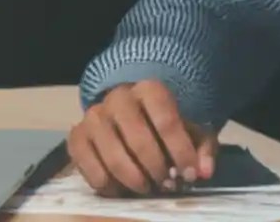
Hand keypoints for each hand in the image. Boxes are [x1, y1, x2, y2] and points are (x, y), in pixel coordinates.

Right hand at [68, 80, 217, 196]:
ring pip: (113, 155)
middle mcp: (118, 98)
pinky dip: (107, 184)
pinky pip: (88, 167)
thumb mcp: (191, 131)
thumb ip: (202, 149)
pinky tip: (121, 189)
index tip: (190, 175)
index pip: (165, 119)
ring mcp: (93, 115)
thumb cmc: (163, 125)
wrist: (127, 115)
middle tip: (167, 185)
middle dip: (157, 168)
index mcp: (149, 90)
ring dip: (134, 179)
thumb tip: (203, 171)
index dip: (180, 151)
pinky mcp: (76, 136)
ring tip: (147, 188)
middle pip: (138, 139)